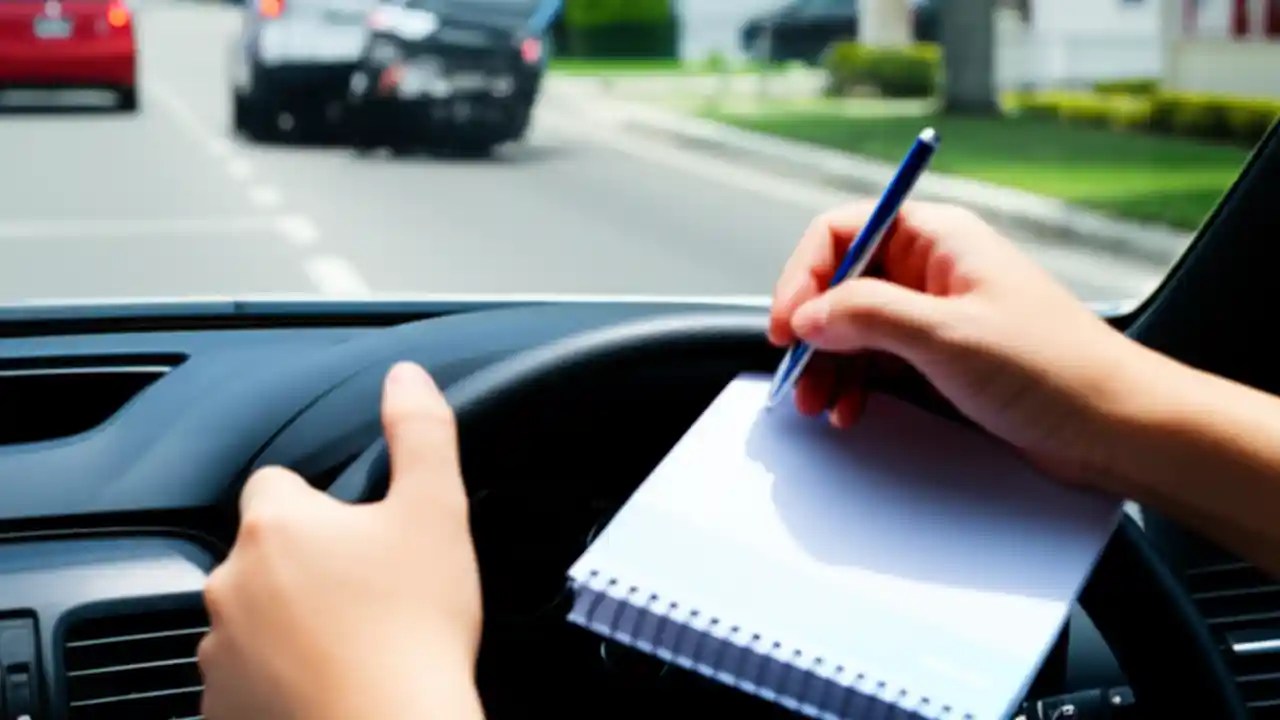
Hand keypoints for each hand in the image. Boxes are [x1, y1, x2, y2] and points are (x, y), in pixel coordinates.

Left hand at [199, 362, 483, 719]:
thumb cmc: (414, 627)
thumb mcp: (436, 511)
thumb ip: (420, 432)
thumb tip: (405, 376)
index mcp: (277, 525)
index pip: (278, 484)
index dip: (323, 504)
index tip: (360, 534)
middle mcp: (231, 582)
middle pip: (266, 553)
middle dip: (307, 565)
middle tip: (369, 591)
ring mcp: (219, 650)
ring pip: (253, 616)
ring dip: (289, 621)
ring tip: (353, 642)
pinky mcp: (220, 706)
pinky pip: (245, 677)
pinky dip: (277, 677)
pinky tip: (328, 682)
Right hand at [769, 201, 1150, 484]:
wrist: (1116, 426)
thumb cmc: (1053, 369)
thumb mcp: (948, 336)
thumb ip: (868, 315)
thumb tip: (808, 315)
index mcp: (937, 237)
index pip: (842, 231)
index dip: (804, 274)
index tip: (788, 324)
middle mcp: (932, 267)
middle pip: (841, 282)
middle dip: (812, 329)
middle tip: (797, 372)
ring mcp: (936, 313)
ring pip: (853, 326)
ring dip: (827, 363)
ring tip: (820, 403)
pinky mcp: (942, 356)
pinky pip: (877, 359)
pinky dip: (854, 382)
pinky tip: (851, 409)